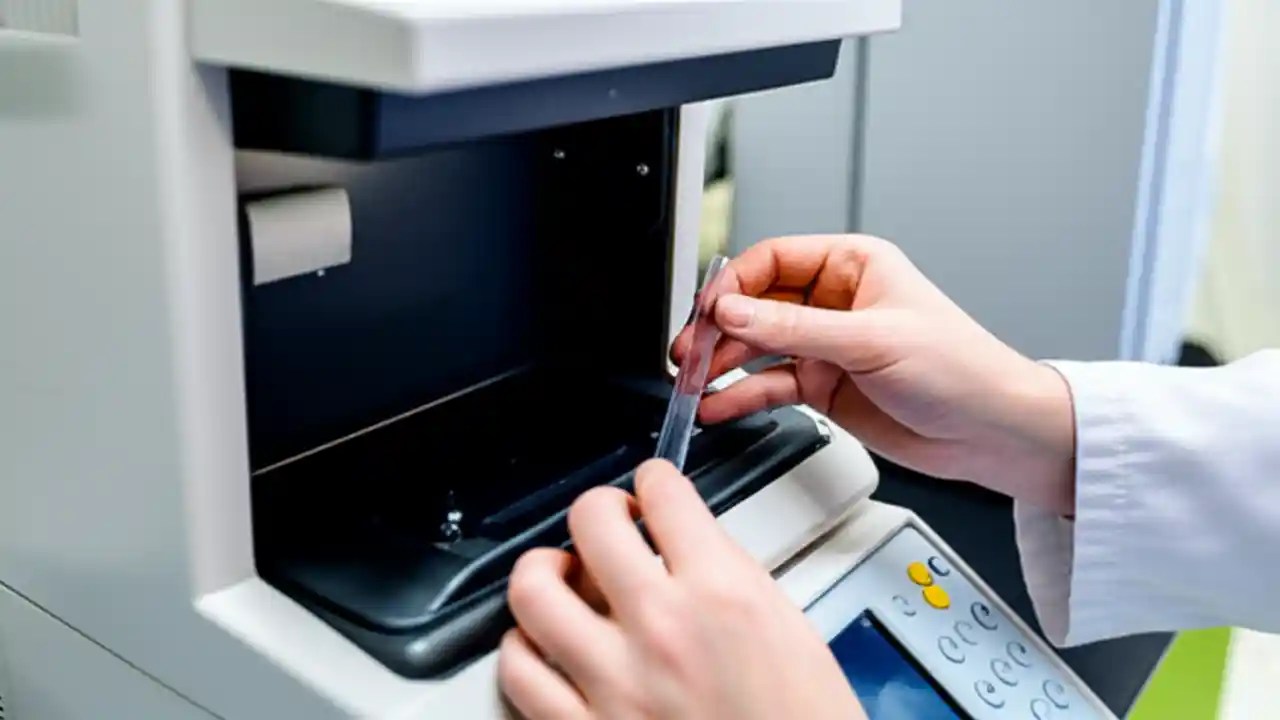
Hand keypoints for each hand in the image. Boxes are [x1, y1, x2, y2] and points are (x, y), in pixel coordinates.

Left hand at [498, 460, 865, 719]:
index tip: (652, 489)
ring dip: (545, 573)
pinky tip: (545, 646)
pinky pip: (519, 673)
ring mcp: (614, 683)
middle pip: (590, 521)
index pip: (663, 493)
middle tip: (608, 525)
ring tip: (561, 577)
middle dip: (600, 511)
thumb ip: (726, 576)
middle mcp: (662, 629)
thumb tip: (683, 546)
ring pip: (533, 591)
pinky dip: (524, 649)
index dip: (656, 480)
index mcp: (723, 595)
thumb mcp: (787, 628)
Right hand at [673, 235, 1075, 514]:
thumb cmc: (960, 369)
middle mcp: (834, 301)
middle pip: (755, 305)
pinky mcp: (824, 386)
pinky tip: (720, 406)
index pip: (771, 261)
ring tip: (693, 383)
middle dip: (719, 329)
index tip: (709, 314)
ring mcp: (826, 345)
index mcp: (852, 266)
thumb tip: (732, 312)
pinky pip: (770, 385)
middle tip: (690, 354)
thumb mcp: (871, 341)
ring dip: (724, 365)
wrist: (992, 431)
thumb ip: (793, 329)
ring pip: (757, 347)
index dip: (733, 285)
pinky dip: (742, 396)